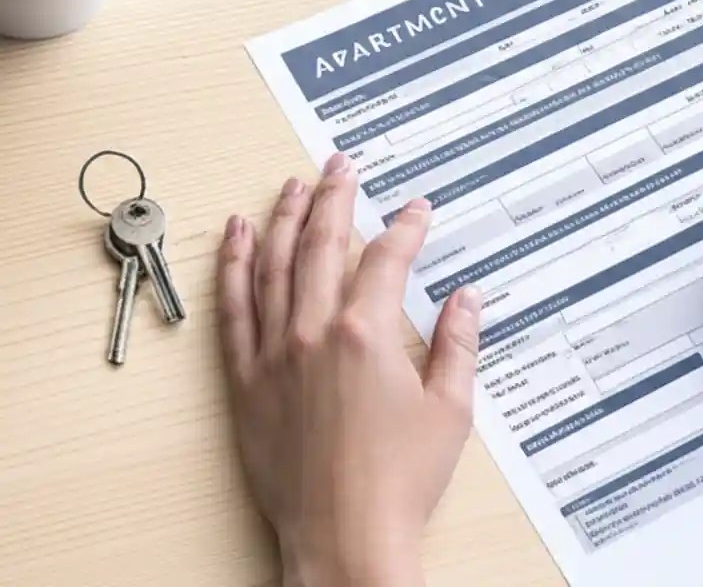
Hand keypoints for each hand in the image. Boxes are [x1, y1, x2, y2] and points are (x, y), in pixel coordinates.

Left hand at [215, 153, 481, 586]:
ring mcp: (274, 356)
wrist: (345, 538)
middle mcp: (314, 335)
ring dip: (285, 219)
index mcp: (367, 336)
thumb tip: (466, 299)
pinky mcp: (247, 383)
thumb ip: (458, 345)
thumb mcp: (450, 410)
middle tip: (342, 166)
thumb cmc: (399, 483)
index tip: (416, 210)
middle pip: (323, 245)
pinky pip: (233, 310)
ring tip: (293, 186)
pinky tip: (237, 238)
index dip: (406, 227)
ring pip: (274, 266)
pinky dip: (233, 268)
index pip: (387, 259)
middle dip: (336, 197)